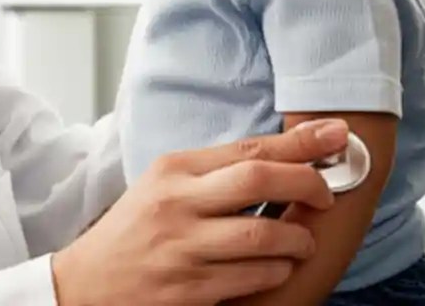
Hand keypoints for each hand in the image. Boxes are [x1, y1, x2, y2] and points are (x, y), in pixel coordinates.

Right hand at [51, 120, 349, 305]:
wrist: (86, 285)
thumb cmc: (134, 233)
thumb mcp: (164, 188)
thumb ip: (213, 173)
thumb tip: (280, 155)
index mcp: (172, 170)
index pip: (247, 148)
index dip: (301, 142)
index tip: (338, 134)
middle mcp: (176, 203)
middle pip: (259, 177)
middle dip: (308, 182)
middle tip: (327, 195)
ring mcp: (181, 248)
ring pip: (263, 234)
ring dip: (297, 239)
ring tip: (302, 241)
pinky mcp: (187, 290)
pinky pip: (252, 277)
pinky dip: (276, 271)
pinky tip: (277, 268)